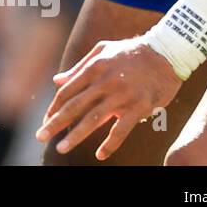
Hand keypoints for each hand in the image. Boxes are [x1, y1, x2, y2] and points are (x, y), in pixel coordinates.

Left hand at [36, 37, 183, 160]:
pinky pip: (121, 130)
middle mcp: (104, 82)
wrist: (165, 53)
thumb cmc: (129, 52)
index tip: (46, 120)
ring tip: (61, 148)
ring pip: (93, 120)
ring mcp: (121, 96)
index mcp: (93, 68)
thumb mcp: (101, 50)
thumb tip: (56, 81)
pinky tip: (100, 155)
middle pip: (74, 107)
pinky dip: (110, 144)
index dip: (54, 107)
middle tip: (40, 136)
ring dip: (75, 136)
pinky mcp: (139, 107)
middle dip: (55, 123)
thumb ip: (78, 67)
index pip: (67, 91)